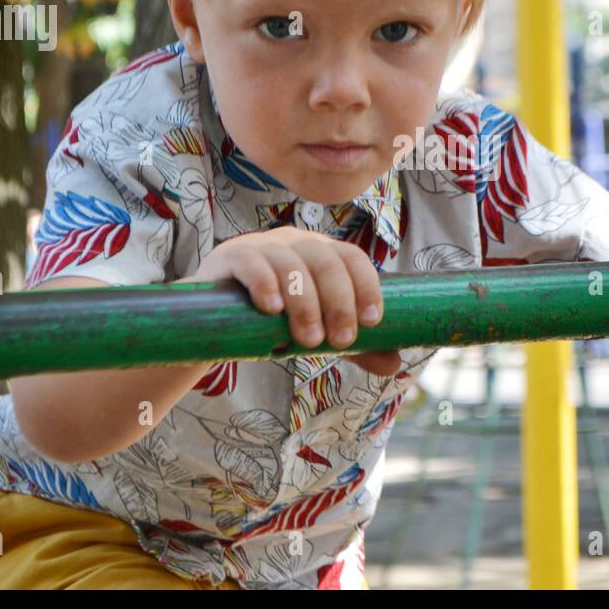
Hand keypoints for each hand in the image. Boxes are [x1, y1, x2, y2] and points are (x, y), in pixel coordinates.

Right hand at [191, 226, 400, 376]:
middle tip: (340, 341)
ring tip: (308, 341)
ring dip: (305, 303)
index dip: (366, 285)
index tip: (372, 321)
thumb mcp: (317, 331)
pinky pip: (252, 262)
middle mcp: (294, 242)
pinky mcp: (230, 257)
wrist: (214, 322)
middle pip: (325, 261)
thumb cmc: (274, 322)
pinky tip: (272, 310)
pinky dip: (265, 284)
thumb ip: (355, 347)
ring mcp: (261, 246)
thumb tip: (394, 365)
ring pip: (291, 264)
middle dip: (339, 302)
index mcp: (320, 253)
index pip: (352, 258)